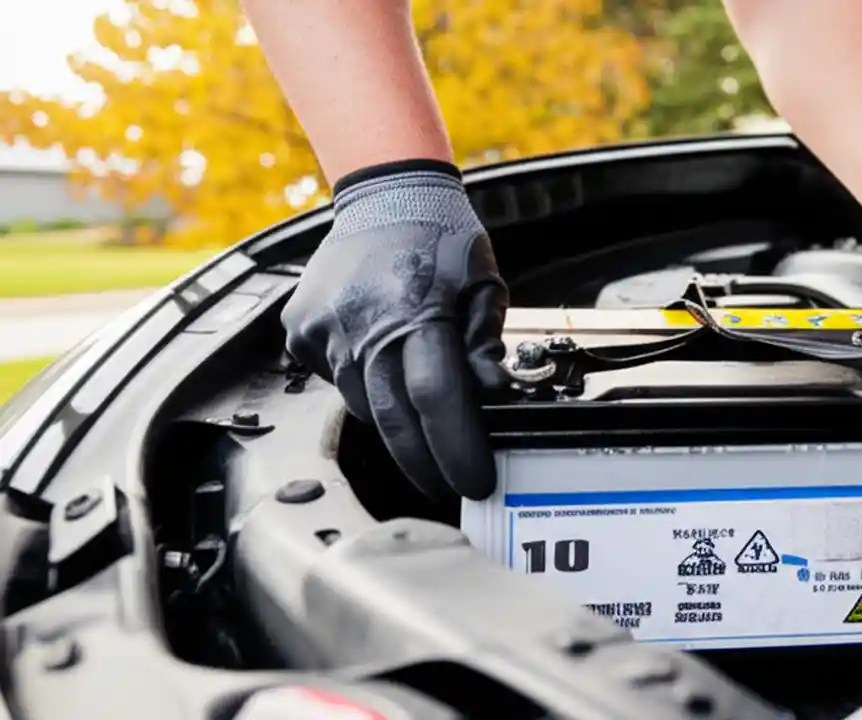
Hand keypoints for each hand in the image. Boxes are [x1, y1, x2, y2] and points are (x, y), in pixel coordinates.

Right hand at [282, 161, 507, 498]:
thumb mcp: (482, 283)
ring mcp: (324, 329)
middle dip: (424, 461)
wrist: (384, 192)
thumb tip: (491, 396)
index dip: (455, 446)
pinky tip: (383, 364)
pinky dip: (364, 387)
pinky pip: (336, 382)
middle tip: (448, 483)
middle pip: (392, 418)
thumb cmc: (440, 236)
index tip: (473, 479)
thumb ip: (485, 343)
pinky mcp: (301, 332)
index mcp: (415, 308)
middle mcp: (362, 321)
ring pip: (363, 406)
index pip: (434, 397)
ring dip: (395, 422)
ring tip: (422, 420)